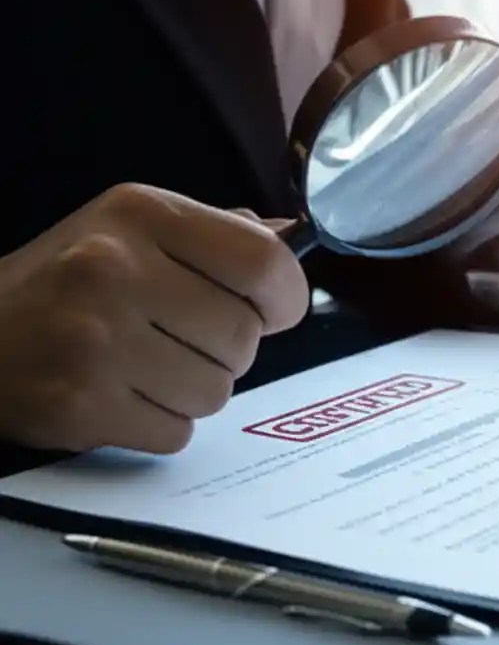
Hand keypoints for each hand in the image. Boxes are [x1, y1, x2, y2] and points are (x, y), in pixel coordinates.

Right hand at [0, 184, 307, 453]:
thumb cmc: (63, 283)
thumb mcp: (131, 230)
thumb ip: (216, 235)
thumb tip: (290, 239)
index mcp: (141, 213)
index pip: (265, 264)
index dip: (284, 298)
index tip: (270, 310)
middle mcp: (115, 268)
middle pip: (244, 337)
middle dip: (227, 349)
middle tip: (177, 339)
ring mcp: (94, 339)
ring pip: (217, 391)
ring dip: (193, 389)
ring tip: (144, 366)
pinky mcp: (79, 404)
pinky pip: (176, 431)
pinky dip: (160, 423)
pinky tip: (121, 394)